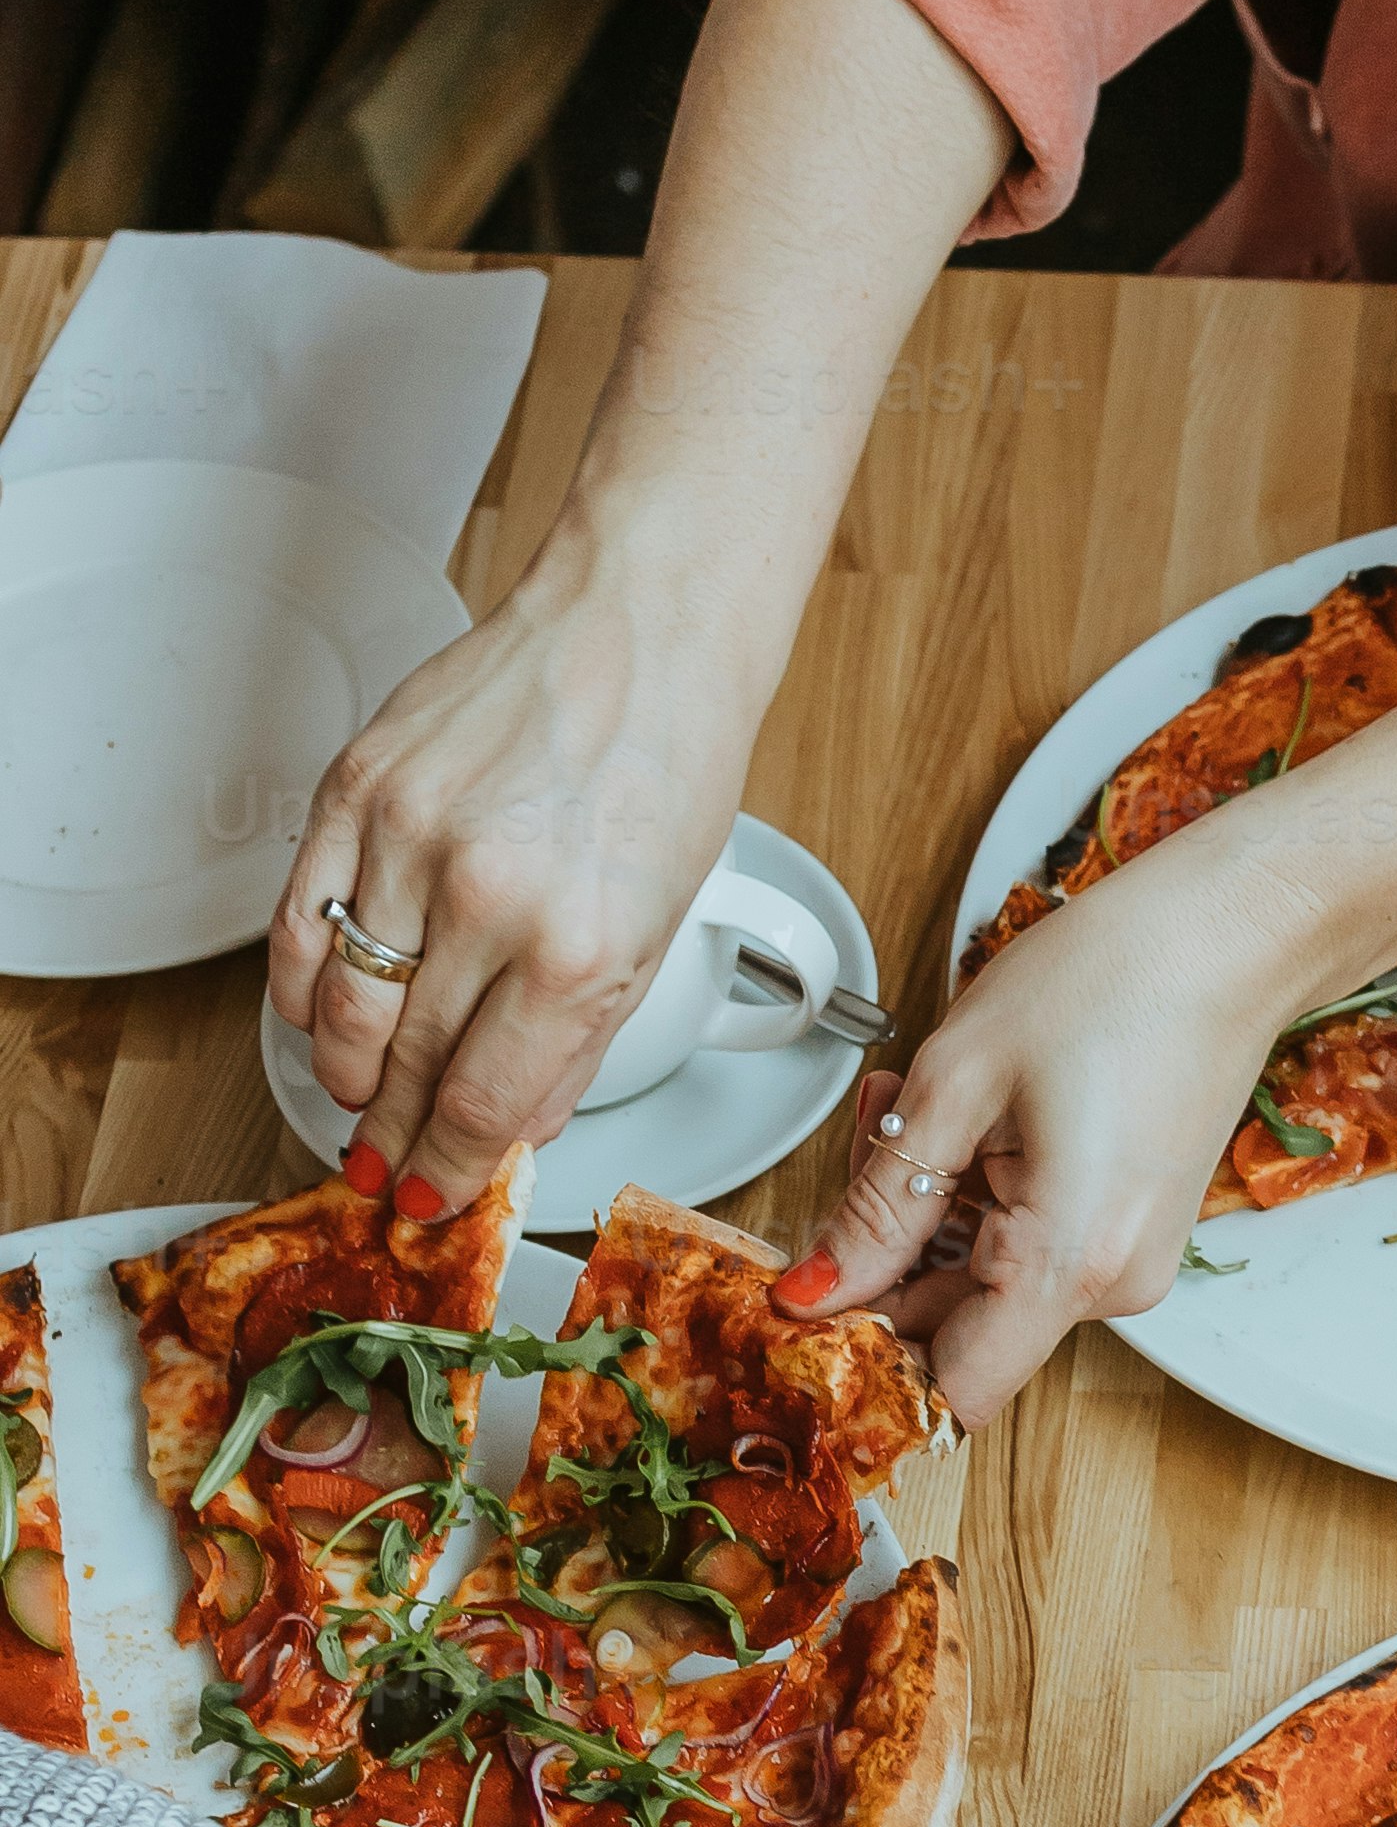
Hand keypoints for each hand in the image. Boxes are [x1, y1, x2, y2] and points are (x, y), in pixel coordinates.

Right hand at [266, 541, 767, 1214]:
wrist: (637, 630)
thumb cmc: (667, 761)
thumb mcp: (659, 929)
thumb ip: (578, 1038)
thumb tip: (515, 1124)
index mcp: (578, 950)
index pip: (480, 1107)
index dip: (444, 1171)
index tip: (427, 1196)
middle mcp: (489, 900)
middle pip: (404, 1069)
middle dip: (389, 1139)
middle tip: (380, 1169)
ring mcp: (411, 840)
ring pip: (341, 1008)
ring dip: (341, 1075)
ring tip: (355, 1099)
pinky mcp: (357, 787)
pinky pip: (299, 921)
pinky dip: (300, 988)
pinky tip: (318, 1014)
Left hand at [782, 834, 1282, 1428]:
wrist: (1227, 939)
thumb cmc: (1114, 982)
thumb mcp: (957, 1082)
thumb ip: (879, 1207)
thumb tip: (817, 1288)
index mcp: (1068, 1260)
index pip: (954, 1388)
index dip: (871, 1360)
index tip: (814, 1305)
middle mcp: (1112, 1286)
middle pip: (961, 1331)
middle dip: (890, 1260)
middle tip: (868, 1140)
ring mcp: (1129, 1265)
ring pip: (988, 1286)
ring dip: (932, 1218)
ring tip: (926, 1106)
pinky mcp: (1132, 1235)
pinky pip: (1030, 1252)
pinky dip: (981, 1204)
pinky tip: (975, 1123)